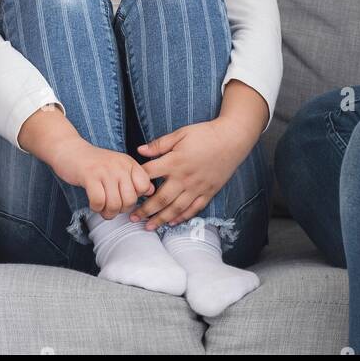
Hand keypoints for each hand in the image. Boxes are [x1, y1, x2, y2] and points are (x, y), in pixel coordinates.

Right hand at [50, 138, 155, 219]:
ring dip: (108, 212)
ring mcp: (105, 170)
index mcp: (129, 163)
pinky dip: (96, 208)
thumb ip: (134, 178)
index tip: (124, 198)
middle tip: (111, 207)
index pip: (145, 186)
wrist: (69, 150)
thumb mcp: (118, 166)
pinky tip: (93, 204)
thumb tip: (151, 190)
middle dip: (121, 209)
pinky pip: (99, 201)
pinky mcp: (89, 176)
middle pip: (130, 199)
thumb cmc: (94, 163)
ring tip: (102, 208)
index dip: (136, 197)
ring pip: (115, 204)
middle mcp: (120, 165)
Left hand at [130, 120, 249, 231]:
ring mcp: (197, 187)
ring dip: (161, 219)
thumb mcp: (180, 133)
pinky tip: (172, 222)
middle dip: (145, 210)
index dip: (136, 182)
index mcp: (175, 162)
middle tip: (132, 218)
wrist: (232, 139)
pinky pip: (194, 209)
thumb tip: (139, 150)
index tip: (127, 189)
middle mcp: (184, 178)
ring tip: (148, 226)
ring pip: (176, 208)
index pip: (149, 175)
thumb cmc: (205, 134)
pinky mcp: (208, 192)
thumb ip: (159, 144)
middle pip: (161, 198)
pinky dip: (182, 217)